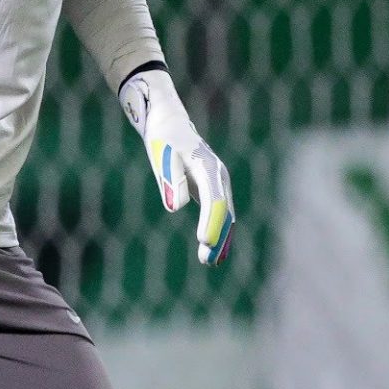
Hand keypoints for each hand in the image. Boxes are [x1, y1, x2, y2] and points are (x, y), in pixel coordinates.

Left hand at [119, 68, 234, 266]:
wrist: (170, 125)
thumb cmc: (164, 140)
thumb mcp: (163, 156)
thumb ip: (171, 180)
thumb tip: (176, 207)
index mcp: (209, 168)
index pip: (213, 200)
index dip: (210, 221)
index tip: (204, 241)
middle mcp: (220, 177)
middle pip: (223, 211)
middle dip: (218, 236)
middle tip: (207, 261)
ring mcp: (219, 184)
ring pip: (225, 216)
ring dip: (220, 239)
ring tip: (209, 263)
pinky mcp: (212, 190)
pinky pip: (220, 214)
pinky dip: (219, 232)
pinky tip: (213, 252)